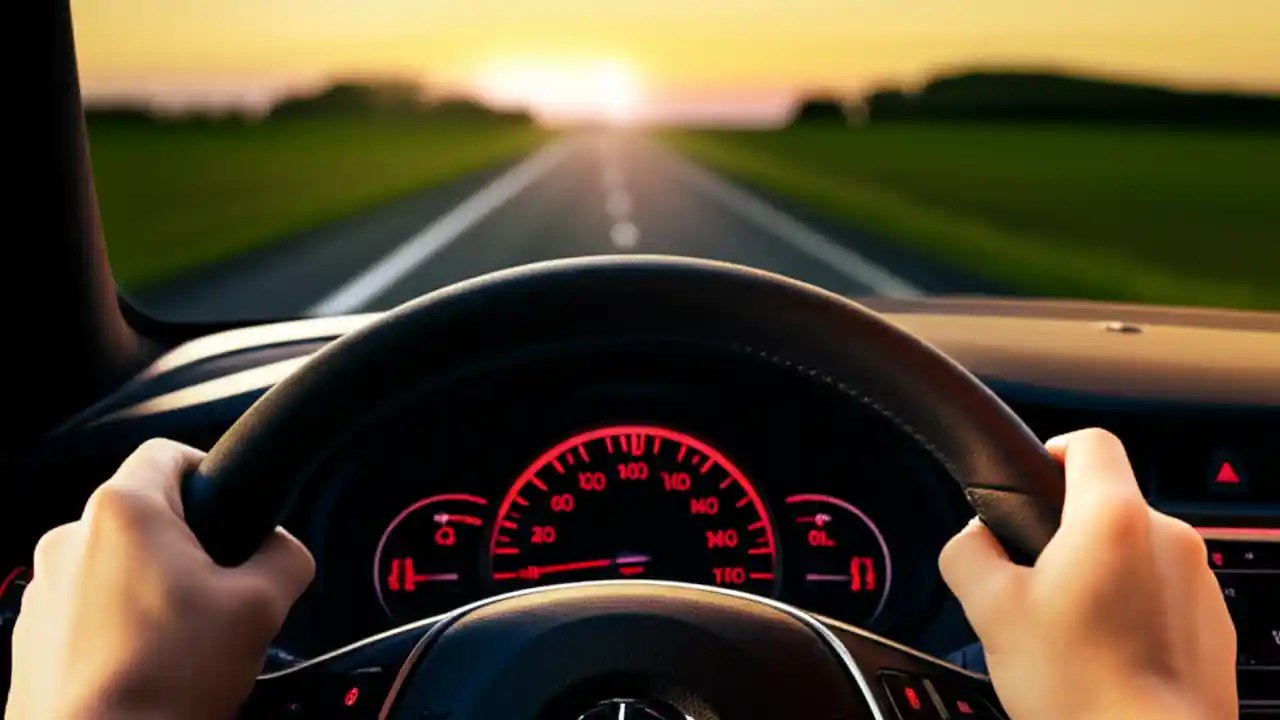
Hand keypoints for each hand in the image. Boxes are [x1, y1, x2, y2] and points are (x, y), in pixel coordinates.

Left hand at [7, 439, 314, 719]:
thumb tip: (285, 549)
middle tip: (224, 593)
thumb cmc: (164, 682)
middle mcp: (71, 540)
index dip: (213, 471)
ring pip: (118, 566)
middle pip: (147, 516)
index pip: (171, 452)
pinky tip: (152, 665)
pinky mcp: (33, 637)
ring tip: (186, 640)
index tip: (233, 508)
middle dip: (190, 548)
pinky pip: (90, 610)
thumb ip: (286, 557)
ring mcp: (45, 591)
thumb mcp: (262, 606)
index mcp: (123, 512)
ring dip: (153, 589)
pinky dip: (122, 627)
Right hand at [939, 429, 1236, 719]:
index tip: (1032, 480)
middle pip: (1108, 502)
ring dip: (1102, 573)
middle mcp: (1168, 539)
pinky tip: (1105, 653)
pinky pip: (1163, 592)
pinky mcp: (1214, 621)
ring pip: (1135, 551)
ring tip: (1070, 630)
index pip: (1088, 442)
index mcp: (1112, 519)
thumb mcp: (989, 611)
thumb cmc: (1079, 689)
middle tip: (1034, 584)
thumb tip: (973, 539)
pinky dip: (1133, 609)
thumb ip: (968, 553)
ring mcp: (1199, 581)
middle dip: (1067, 532)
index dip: (1051, 451)